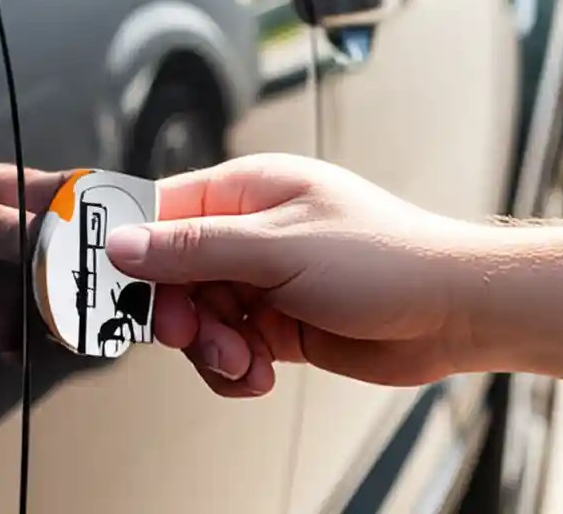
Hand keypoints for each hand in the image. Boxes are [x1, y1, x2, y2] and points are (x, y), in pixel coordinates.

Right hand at [104, 153, 479, 396]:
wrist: (453, 311)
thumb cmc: (387, 258)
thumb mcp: (278, 248)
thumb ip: (195, 248)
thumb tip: (126, 242)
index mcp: (245, 191)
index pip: (159, 210)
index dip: (129, 248)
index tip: (109, 285)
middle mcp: (248, 232)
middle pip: (170, 273)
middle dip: (176, 312)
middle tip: (189, 334)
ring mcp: (262, 280)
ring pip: (196, 317)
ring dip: (209, 347)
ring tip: (245, 358)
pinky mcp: (276, 322)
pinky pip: (227, 347)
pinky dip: (235, 367)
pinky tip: (261, 370)